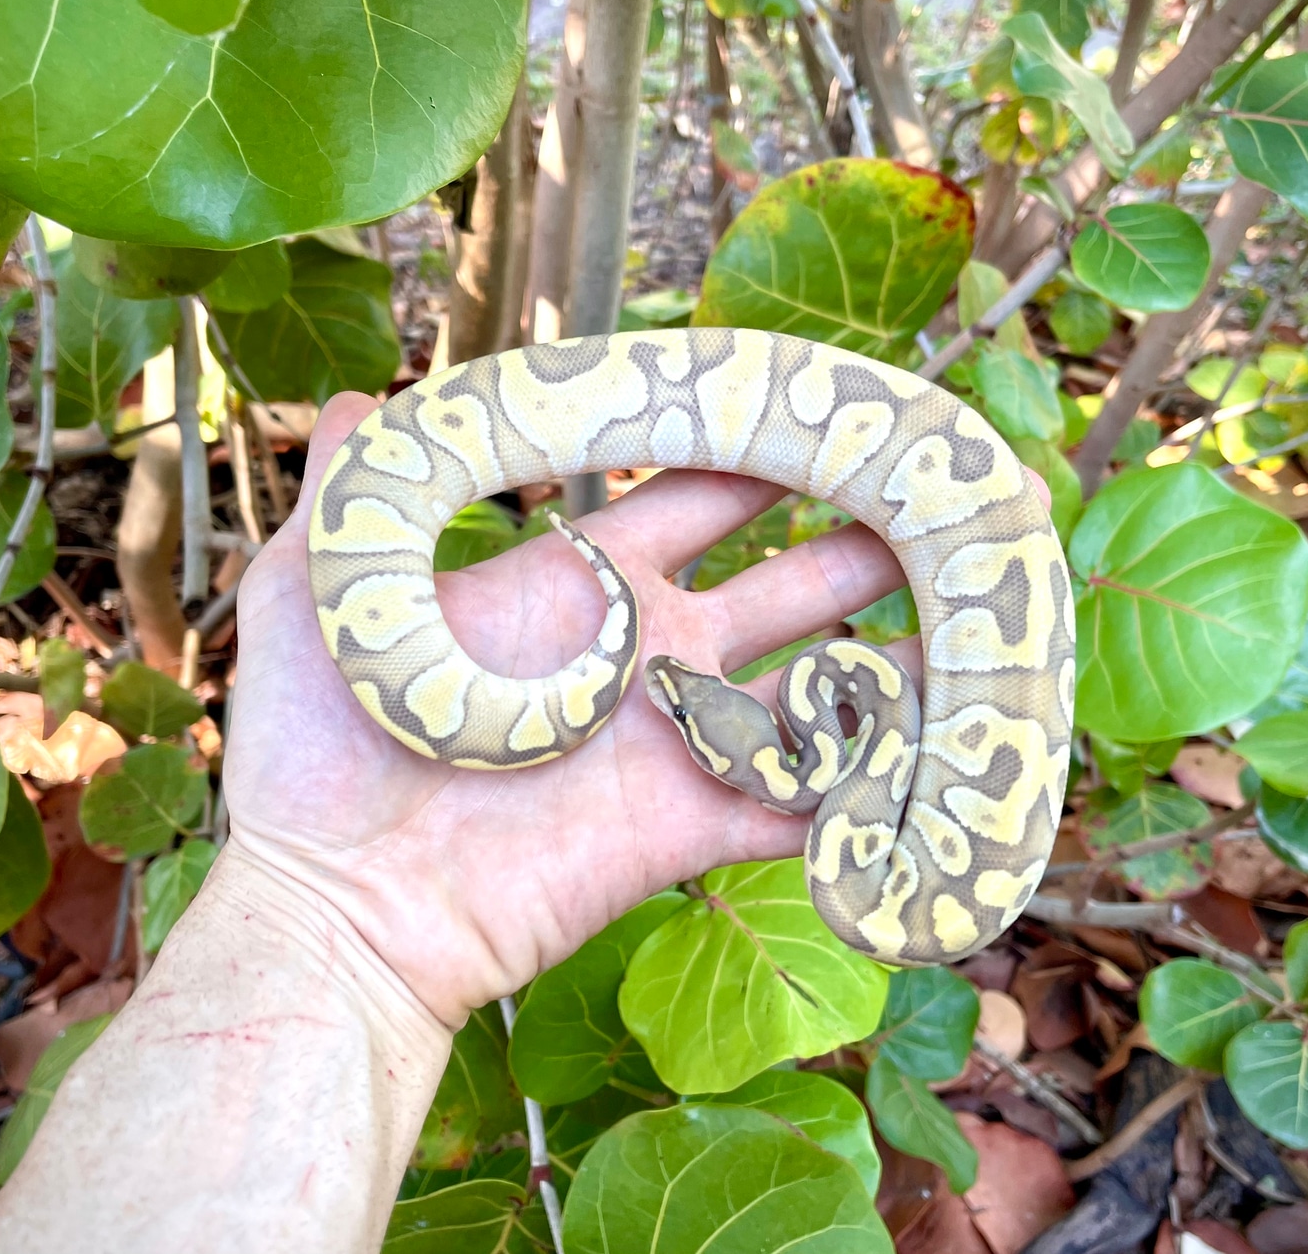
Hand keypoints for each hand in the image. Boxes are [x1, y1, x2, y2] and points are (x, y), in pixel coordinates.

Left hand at [223, 391, 1050, 1027]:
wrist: (343, 908)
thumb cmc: (318, 753)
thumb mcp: (317, 594)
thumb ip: (352, 490)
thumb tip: (359, 398)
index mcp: (578, 586)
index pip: (693, 493)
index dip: (757, 451)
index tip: (826, 402)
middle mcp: (646, 654)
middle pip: (786, 578)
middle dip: (865, 538)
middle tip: (946, 494)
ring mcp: (677, 739)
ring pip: (818, 685)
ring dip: (899, 654)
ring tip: (990, 610)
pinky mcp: (693, 825)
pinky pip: (803, 799)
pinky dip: (870, 779)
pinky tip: (950, 743)